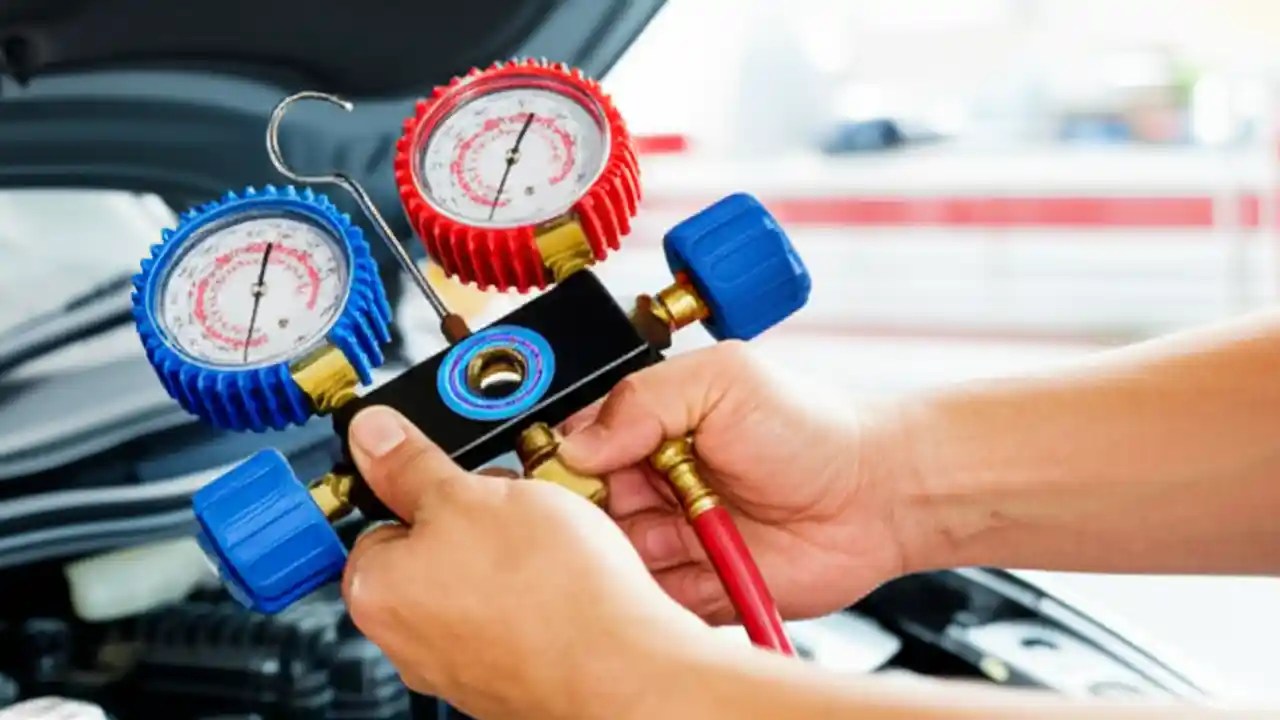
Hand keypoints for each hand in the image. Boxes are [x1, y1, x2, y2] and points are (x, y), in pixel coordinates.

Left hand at [340, 406, 719, 719]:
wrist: (623, 666)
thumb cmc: (551, 592)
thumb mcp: (472, 492)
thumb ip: (412, 463)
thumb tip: (373, 434)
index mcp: (377, 590)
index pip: (382, 518)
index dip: (431, 488)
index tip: (464, 479)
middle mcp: (406, 639)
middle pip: (431, 552)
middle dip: (475, 522)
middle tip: (515, 508)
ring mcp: (458, 667)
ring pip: (477, 585)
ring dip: (509, 559)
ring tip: (550, 547)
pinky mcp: (507, 679)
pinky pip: (513, 619)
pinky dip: (535, 599)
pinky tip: (565, 585)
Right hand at [559, 341, 914, 623]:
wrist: (877, 494)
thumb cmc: (814, 428)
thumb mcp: (726, 380)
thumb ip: (646, 399)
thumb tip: (577, 442)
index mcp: (649, 426)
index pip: (574, 448)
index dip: (567, 464)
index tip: (583, 473)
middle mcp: (652, 482)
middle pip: (584, 510)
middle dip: (597, 515)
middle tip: (635, 506)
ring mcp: (672, 536)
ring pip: (613, 559)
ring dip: (630, 555)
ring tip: (677, 535)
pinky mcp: (694, 587)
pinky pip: (653, 600)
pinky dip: (659, 593)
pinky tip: (687, 570)